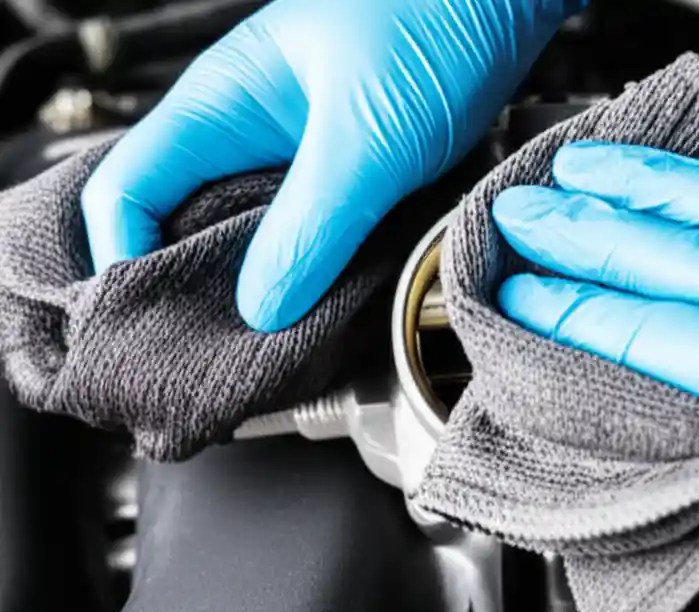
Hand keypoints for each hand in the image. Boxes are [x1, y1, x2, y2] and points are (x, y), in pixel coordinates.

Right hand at [82, 0, 581, 330]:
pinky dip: (317, 270)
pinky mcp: (351, 168)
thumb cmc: (438, 18)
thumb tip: (261, 307)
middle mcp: (248, 129)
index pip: (126, 195)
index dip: (126, 266)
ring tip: (279, 344)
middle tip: (223, 355)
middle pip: (184, 227)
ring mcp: (300, 151)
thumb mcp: (366, 138)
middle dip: (197, 294)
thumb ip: (311, 226)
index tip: (156, 327)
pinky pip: (313, 232)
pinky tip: (334, 305)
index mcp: (219, 105)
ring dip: (265, 288)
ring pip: (253, 237)